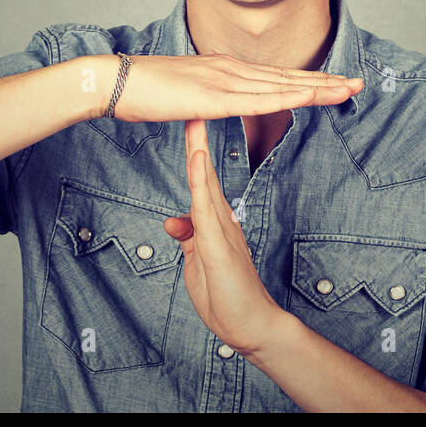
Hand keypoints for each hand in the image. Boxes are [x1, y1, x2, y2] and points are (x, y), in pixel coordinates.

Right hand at [88, 51, 361, 122]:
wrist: (115, 82)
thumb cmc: (143, 91)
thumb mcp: (184, 95)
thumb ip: (204, 99)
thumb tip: (213, 106)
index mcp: (225, 69)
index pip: (276, 76)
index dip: (308, 80)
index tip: (336, 83)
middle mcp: (231, 70)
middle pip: (288, 76)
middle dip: (325, 81)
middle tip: (359, 83)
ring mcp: (224, 80)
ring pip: (281, 85)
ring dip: (317, 88)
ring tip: (348, 90)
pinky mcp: (213, 96)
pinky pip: (258, 99)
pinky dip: (288, 96)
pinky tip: (310, 96)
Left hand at [163, 118, 285, 354]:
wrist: (252, 326)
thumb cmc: (227, 297)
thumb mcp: (197, 263)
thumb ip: (188, 238)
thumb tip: (173, 221)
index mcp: (215, 222)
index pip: (201, 178)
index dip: (194, 148)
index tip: (188, 119)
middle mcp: (221, 219)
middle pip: (205, 171)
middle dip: (198, 136)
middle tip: (192, 100)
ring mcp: (222, 230)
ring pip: (206, 183)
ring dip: (198, 150)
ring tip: (194, 117)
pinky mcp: (219, 246)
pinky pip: (206, 209)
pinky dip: (200, 183)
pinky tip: (198, 160)